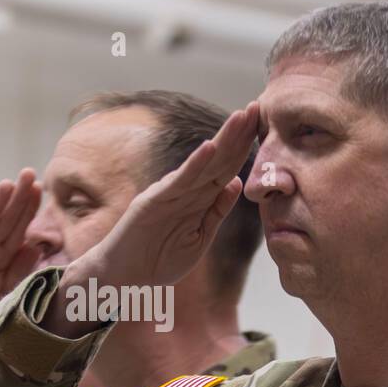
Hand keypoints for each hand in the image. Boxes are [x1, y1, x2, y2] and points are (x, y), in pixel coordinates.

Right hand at [43, 103, 258, 337]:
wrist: (124, 279)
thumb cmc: (158, 261)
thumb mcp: (199, 238)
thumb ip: (216, 212)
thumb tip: (236, 182)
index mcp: (198, 200)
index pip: (225, 168)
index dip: (243, 148)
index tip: (262, 126)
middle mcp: (185, 191)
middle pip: (218, 159)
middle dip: (238, 134)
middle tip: (258, 107)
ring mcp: (169, 193)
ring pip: (202, 163)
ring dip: (223, 140)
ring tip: (241, 117)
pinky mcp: (153, 201)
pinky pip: (178, 181)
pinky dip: (194, 164)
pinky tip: (210, 147)